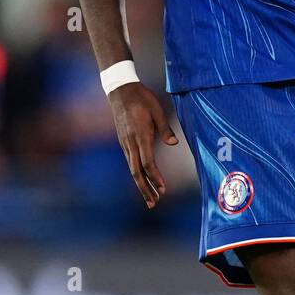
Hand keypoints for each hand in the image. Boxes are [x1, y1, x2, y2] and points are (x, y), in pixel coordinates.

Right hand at [108, 81, 177, 207]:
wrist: (120, 91)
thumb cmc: (142, 99)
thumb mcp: (157, 110)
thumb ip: (164, 128)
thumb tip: (174, 143)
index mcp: (140, 135)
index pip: (147, 162)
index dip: (155, 177)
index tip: (163, 188)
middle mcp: (130, 142)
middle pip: (136, 171)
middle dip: (145, 189)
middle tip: (154, 203)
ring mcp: (125, 143)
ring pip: (132, 168)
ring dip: (140, 184)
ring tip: (150, 198)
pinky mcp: (123, 141)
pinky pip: (130, 161)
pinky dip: (136, 174)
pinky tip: (142, 180)